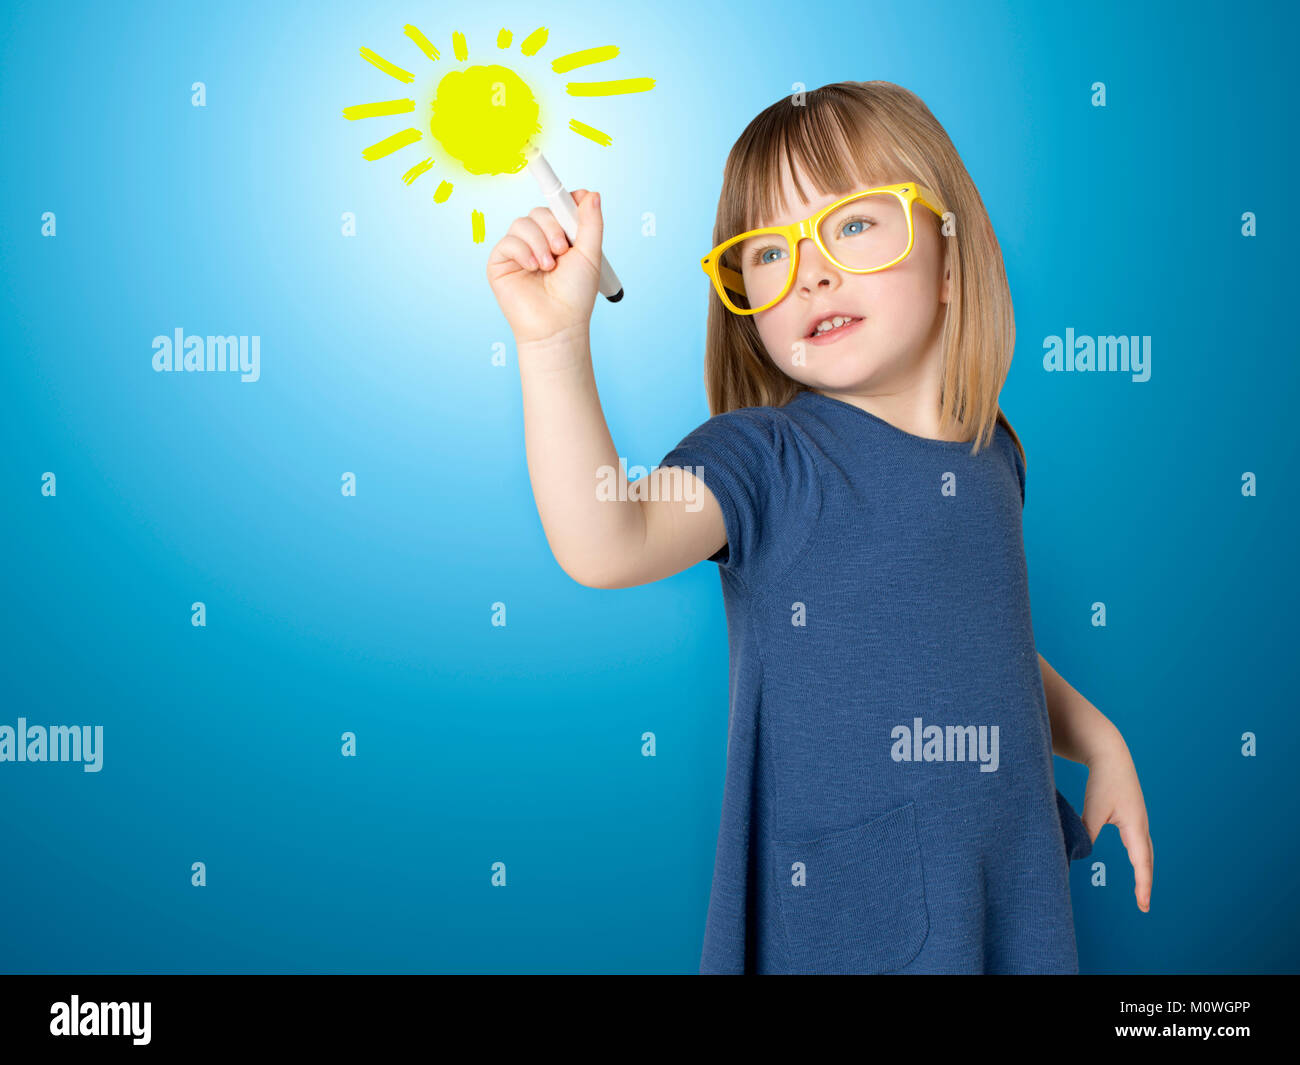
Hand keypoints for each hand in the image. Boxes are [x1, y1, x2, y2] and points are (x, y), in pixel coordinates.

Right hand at [485, 188, 602, 348]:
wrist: (558, 324)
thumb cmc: (575, 296)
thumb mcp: (590, 255)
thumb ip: (591, 223)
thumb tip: (591, 193)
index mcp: (560, 238)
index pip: (558, 208)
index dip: (564, 201)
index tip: (575, 199)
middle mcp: (538, 242)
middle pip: (539, 211)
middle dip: (552, 227)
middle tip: (562, 251)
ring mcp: (518, 251)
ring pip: (523, 223)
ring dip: (539, 242)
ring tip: (548, 267)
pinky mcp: (501, 262)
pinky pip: (508, 241)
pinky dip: (523, 252)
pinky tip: (532, 269)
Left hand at [1080, 731, 1152, 911]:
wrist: (1110, 754)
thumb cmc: (1103, 781)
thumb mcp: (1093, 810)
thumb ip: (1088, 833)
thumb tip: (1081, 854)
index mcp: (1135, 826)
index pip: (1142, 863)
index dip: (1143, 885)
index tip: (1144, 905)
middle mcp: (1140, 825)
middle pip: (1147, 859)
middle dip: (1145, 882)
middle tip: (1143, 904)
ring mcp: (1138, 819)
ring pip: (1144, 850)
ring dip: (1144, 870)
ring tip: (1141, 890)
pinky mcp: (1132, 814)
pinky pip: (1138, 841)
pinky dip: (1139, 856)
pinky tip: (1135, 861)